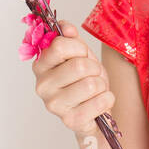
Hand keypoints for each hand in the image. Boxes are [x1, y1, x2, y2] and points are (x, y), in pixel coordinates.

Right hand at [31, 19, 115, 135]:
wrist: (93, 110)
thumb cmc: (84, 80)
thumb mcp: (79, 54)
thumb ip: (71, 38)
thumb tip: (66, 28)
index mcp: (41, 65)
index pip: (60, 46)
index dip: (78, 48)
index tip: (81, 54)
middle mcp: (42, 86)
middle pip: (79, 66)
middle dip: (94, 68)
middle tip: (92, 74)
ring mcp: (54, 105)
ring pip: (91, 84)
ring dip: (101, 84)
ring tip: (95, 89)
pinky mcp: (70, 120)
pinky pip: (100, 101)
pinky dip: (107, 99)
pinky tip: (100, 101)